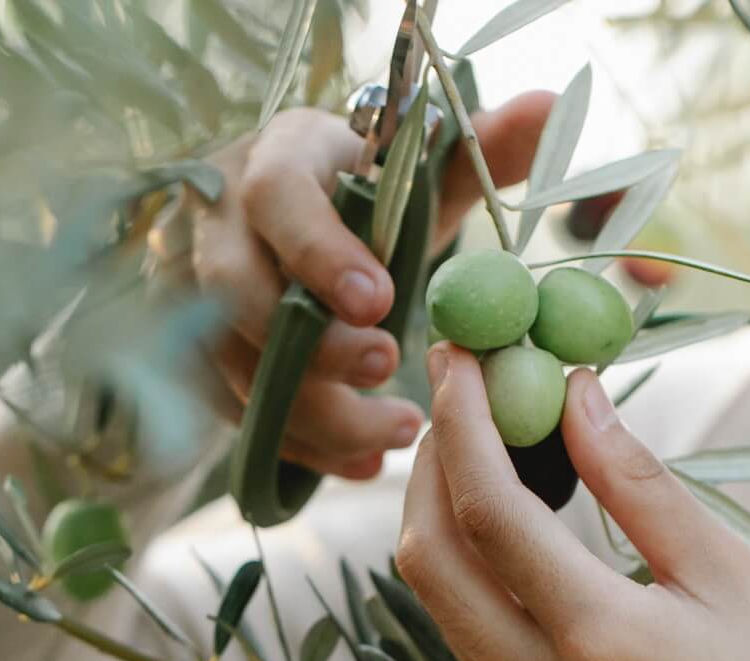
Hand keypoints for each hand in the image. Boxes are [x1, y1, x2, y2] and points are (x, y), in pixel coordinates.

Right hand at [179, 93, 553, 480]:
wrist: (304, 232)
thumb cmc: (367, 200)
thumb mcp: (420, 173)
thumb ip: (482, 149)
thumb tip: (548, 108)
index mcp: (277, 160)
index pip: (275, 198)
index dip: (320, 253)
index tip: (381, 301)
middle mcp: (222, 228)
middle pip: (237, 294)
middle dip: (312, 345)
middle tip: (385, 366)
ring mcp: (201, 301)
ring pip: (237, 369)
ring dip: (319, 413)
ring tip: (398, 431)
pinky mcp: (207, 362)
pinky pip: (243, 417)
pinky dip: (307, 448)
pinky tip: (364, 463)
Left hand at [397, 346, 749, 660]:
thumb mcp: (733, 583)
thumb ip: (642, 487)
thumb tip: (578, 399)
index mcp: (597, 642)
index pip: (488, 511)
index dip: (461, 421)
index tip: (459, 349)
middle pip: (429, 558)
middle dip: (430, 463)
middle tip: (462, 389)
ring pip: (441, 598)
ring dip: (442, 513)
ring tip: (488, 437)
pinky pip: (472, 631)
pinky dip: (472, 563)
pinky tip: (514, 514)